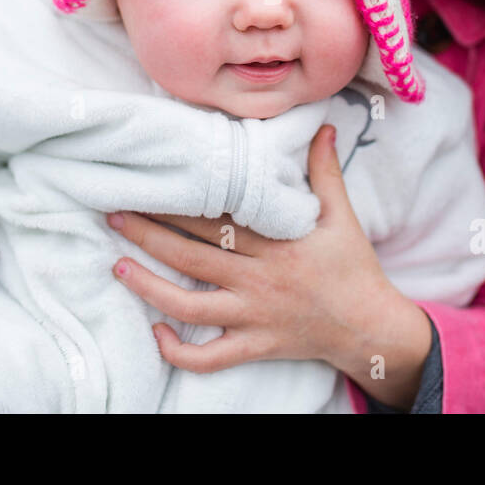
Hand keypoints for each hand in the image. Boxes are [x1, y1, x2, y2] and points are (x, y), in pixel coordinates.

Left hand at [107, 124, 433, 408]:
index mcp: (277, 243)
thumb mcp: (342, 216)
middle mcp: (259, 279)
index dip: (178, 201)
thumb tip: (320, 126)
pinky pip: (209, 358)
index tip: (150, 182)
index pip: (216, 218)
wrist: (371, 327)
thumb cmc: (353, 268)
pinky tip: (154, 331)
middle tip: (113, 213)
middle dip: (148, 234)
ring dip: (148, 287)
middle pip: (190, 255)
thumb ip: (324, 172)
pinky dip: (178, 351)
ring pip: (188, 305)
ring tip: (117, 267)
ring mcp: (253, 316)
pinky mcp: (254, 346)